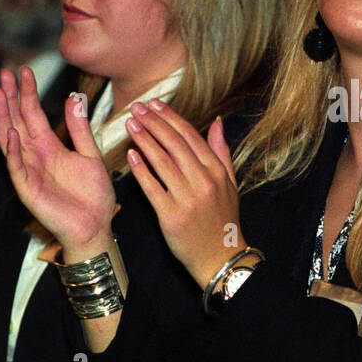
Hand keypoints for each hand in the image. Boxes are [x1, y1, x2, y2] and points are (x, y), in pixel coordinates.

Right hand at [0, 67, 113, 251]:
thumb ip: (79, 129)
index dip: (28, 93)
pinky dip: (12, 150)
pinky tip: (10, 132)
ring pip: (11, 139)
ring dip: (4, 117)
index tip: (24, 71)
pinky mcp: (28, 189)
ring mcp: (29, 171)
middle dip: (10, 97)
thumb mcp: (91, 155)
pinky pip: (17, 167)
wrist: (96, 226)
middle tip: (4, 72)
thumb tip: (73, 98)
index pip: (34, 114)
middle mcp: (35, 155)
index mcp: (50, 147)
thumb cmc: (94, 196)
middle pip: (18, 121)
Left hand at [125, 100, 243, 287]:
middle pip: (174, 144)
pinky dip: (141, 171)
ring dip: (145, 140)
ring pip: (162, 162)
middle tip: (137, 108)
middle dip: (154, 123)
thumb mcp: (230, 184)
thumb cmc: (223, 220)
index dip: (171, 118)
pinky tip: (131, 156)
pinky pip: (153, 188)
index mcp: (216, 171)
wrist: (221, 257)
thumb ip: (221, 152)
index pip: (190, 136)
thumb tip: (217, 123)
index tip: (155, 104)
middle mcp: (203, 181)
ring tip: (131, 125)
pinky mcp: (171, 216)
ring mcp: (187, 199)